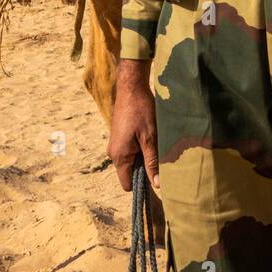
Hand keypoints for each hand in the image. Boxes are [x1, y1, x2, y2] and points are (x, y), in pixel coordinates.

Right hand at [107, 58, 159, 190]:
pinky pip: (128, 151)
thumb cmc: (141, 111)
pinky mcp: (118, 137)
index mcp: (119, 156)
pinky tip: (148, 135)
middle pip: (129, 173)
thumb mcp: (150, 137)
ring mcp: (114, 144)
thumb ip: (152, 161)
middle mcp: (113, 153)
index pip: (127, 185)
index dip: (142, 184)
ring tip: (153, 142)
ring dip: (143, 156)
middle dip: (144, 168)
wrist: (131, 87)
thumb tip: (157, 184)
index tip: (156, 175)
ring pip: (130, 161)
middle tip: (157, 154)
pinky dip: (139, 148)